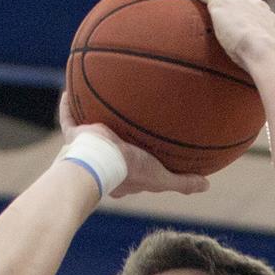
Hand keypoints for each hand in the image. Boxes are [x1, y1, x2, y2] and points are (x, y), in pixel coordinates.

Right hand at [58, 90, 207, 199]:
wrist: (99, 163)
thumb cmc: (129, 171)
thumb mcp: (161, 178)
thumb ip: (183, 182)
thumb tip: (207, 185)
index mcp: (121, 173)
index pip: (131, 169)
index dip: (139, 163)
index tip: (145, 152)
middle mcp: (103, 161)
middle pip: (110, 148)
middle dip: (115, 138)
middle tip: (123, 123)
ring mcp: (86, 148)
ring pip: (89, 132)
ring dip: (93, 118)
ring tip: (99, 101)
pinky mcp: (74, 136)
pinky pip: (68, 117)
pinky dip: (68, 105)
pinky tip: (70, 88)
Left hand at [171, 0, 274, 76]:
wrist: (263, 52)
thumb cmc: (268, 64)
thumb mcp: (269, 65)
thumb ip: (264, 69)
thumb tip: (267, 85)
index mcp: (267, 20)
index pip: (259, 9)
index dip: (254, 5)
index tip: (252, 2)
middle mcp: (254, 7)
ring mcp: (237, 4)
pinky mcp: (220, 6)